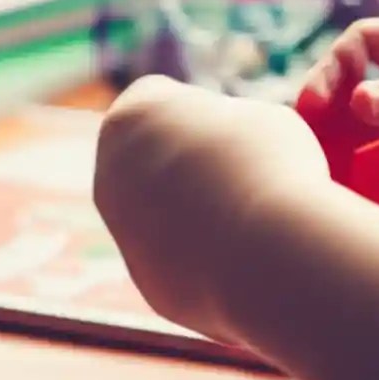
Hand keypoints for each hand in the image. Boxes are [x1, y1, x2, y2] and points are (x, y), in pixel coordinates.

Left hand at [93, 75, 330, 343]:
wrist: (267, 253)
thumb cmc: (267, 166)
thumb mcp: (255, 117)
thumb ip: (222, 125)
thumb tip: (217, 148)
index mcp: (130, 115)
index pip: (165, 99)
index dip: (210, 113)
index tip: (242, 131)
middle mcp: (111, 172)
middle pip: (158, 157)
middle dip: (194, 164)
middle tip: (249, 173)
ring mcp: (122, 231)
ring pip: (168, 212)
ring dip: (203, 213)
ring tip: (252, 217)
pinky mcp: (145, 280)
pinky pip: (183, 259)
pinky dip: (210, 258)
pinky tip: (243, 258)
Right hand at [301, 18, 378, 232]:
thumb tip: (354, 101)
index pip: (367, 43)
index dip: (336, 67)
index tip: (319, 103)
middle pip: (364, 92)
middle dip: (337, 116)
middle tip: (312, 144)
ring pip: (378, 138)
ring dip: (356, 156)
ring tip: (333, 178)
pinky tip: (364, 199)